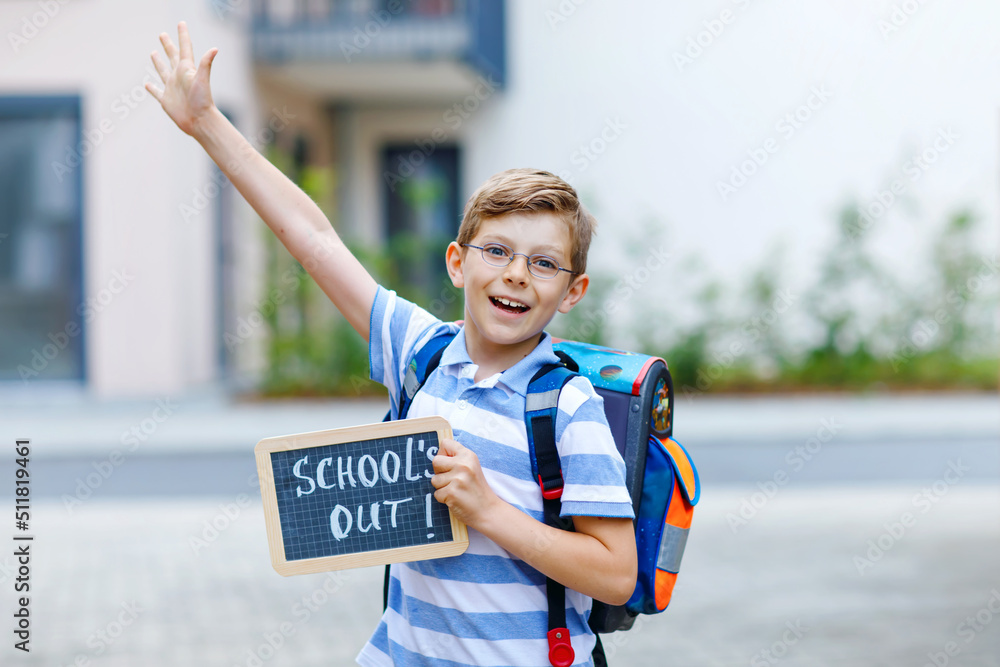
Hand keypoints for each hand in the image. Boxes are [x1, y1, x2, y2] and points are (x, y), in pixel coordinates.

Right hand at [145, 22, 217, 136]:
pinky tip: (147, 85)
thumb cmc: (203, 101)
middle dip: (168, 45)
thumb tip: (215, 48)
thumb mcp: (202, 80)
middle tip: (163, 34)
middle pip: (172, 57)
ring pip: (163, 71)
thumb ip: (206, 63)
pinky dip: (152, 88)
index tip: (181, 23)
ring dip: (158, 62)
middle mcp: (179, 77)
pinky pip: (157, 92)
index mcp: (186, 70)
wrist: (200, 121)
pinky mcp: (166, 100)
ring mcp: (172, 88)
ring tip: (154, 53)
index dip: (183, 35)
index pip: (184, 48)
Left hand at [431, 438, 498, 527]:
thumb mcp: (471, 467)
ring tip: (456, 490)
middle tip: (452, 480)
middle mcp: (463, 464)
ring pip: (434, 480)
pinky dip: (443, 498)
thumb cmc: (476, 489)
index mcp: (468, 455)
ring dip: (442, 487)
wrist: (488, 510)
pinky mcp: (452, 493)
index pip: (445, 443)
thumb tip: (437, 457)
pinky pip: (436, 494)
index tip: (450, 465)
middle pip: (436, 461)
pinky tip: (456, 499)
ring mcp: (458, 479)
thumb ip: (457, 459)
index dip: (444, 455)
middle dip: (440, 472)